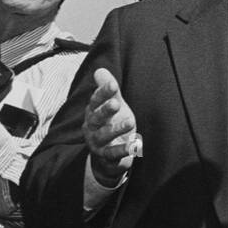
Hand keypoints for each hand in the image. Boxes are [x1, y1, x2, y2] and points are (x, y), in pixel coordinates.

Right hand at [84, 68, 138, 185]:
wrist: (108, 157)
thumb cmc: (111, 125)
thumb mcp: (113, 107)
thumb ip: (109, 91)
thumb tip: (100, 70)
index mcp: (92, 113)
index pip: (95, 101)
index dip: (103, 93)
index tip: (113, 84)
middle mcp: (91, 128)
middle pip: (95, 118)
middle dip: (105, 110)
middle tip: (117, 103)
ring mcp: (97, 143)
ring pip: (104, 136)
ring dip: (116, 129)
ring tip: (131, 122)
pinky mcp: (106, 157)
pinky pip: (113, 154)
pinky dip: (124, 150)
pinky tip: (136, 145)